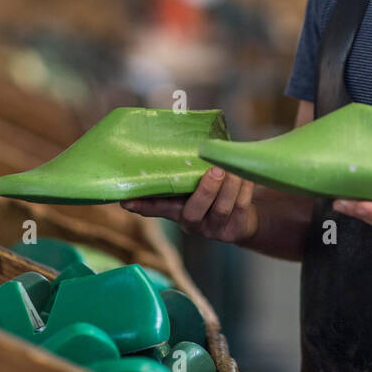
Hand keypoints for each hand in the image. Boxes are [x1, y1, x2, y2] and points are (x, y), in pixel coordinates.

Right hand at [120, 166, 258, 243]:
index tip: (126, 201)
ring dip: (229, 187)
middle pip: (193, 212)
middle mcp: (191, 223)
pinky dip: (244, 189)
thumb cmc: (212, 195)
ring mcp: (213, 229)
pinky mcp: (233, 230)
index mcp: (176, 210)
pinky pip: (240, 208)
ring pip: (221, 209)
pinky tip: (245, 175)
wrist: (240, 219)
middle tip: (214, 170)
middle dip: (206, 190)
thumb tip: (176, 141)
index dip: (141, 205)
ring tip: (233, 169)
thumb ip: (185, 173)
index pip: (155, 208)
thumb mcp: (194, 187)